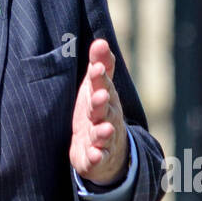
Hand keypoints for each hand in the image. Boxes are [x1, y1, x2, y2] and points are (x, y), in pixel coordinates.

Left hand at [69, 39, 128, 186]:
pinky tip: (93, 156)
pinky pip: (97, 159)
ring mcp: (103, 140)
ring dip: (103, 132)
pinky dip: (96, 158)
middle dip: (102, 103)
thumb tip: (100, 41)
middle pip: (106, 110)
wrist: (108, 148)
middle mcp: (108, 118)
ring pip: (104, 135)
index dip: (100, 78)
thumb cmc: (100, 110)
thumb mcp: (98, 87)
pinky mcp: (96, 159)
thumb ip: (100, 65)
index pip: (103, 86)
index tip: (96, 68)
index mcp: (106, 99)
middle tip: (100, 96)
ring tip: (103, 129)